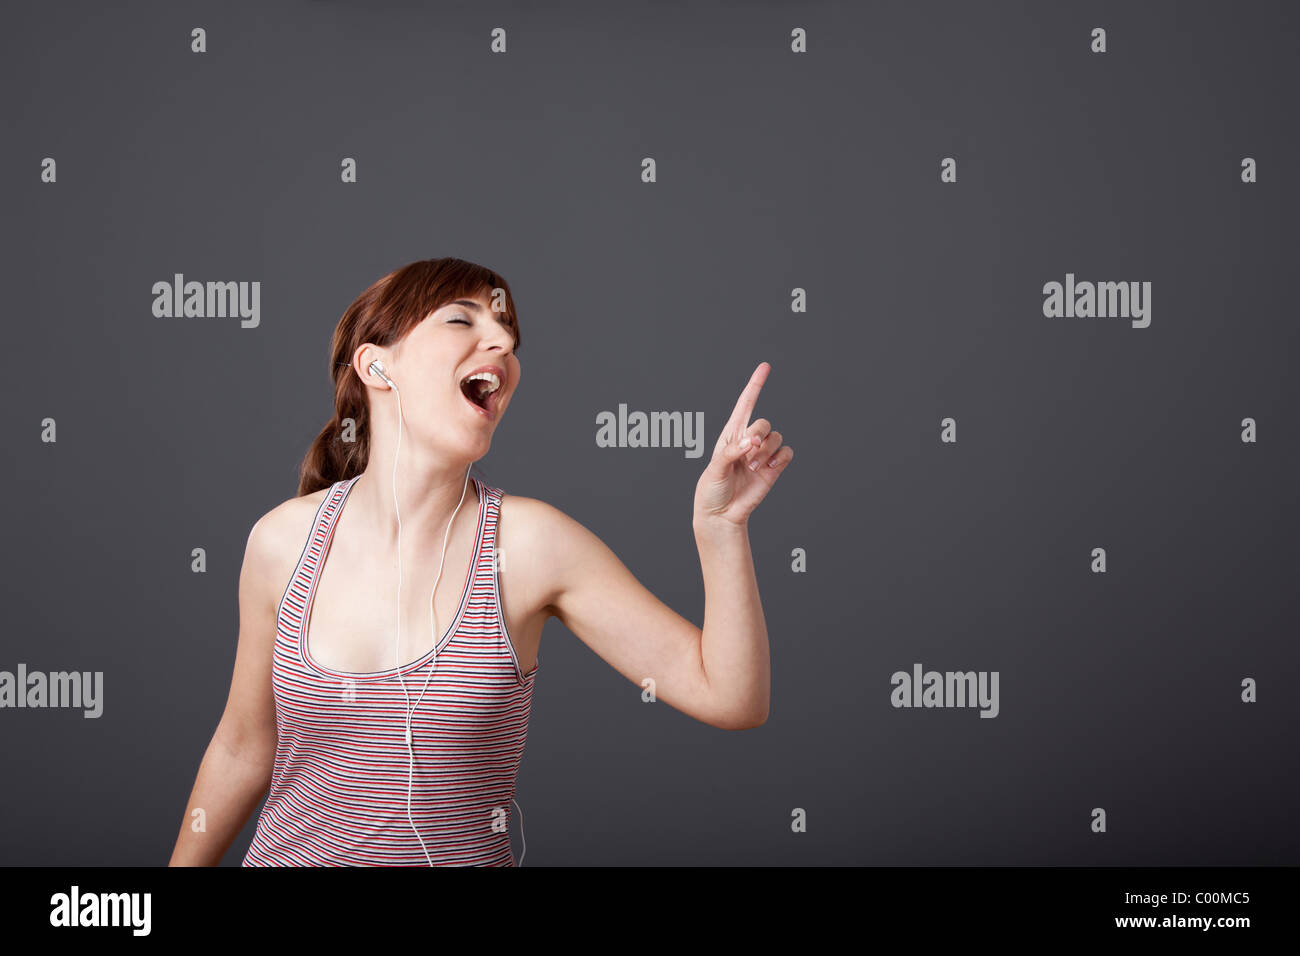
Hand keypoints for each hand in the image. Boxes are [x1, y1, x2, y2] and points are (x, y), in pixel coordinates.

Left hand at [693, 361, 793, 527]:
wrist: (721, 515)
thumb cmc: (711, 490)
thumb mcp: (715, 468)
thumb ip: (732, 452)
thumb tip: (751, 442)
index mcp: (730, 435)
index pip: (745, 404)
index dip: (755, 385)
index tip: (765, 367)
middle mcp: (748, 441)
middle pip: (763, 423)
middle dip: (758, 434)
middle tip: (748, 451)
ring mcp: (761, 455)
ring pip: (776, 437)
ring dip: (767, 450)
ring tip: (754, 467)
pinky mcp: (773, 468)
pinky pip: (786, 452)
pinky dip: (780, 457)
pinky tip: (769, 467)